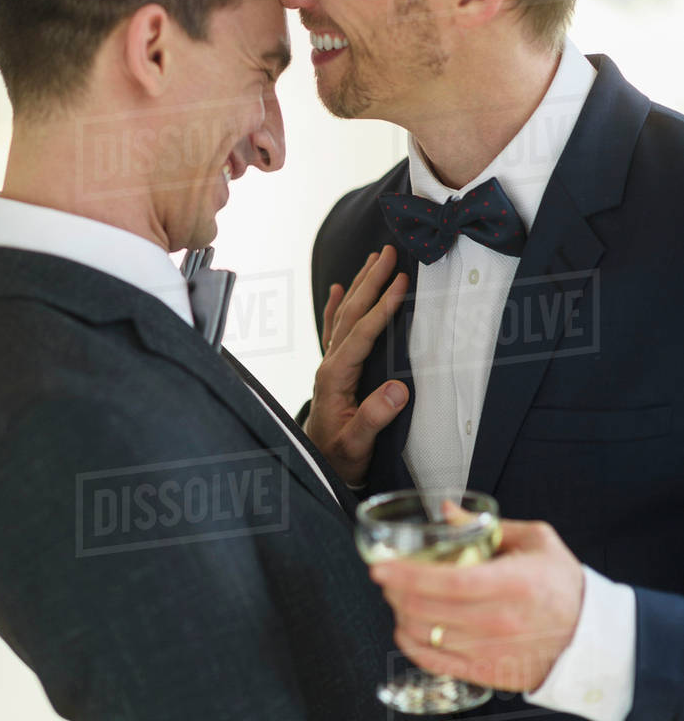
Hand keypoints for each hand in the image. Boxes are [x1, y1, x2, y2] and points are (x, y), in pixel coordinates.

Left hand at [303, 245, 409, 486]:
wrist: (319, 468)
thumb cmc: (340, 458)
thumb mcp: (359, 445)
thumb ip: (374, 418)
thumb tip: (398, 390)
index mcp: (337, 377)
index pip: (362, 332)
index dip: (382, 306)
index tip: (400, 282)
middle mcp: (330, 365)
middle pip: (351, 313)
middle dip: (370, 280)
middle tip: (388, 252)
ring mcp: (330, 365)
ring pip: (344, 314)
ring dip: (359, 284)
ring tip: (373, 258)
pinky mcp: (334, 371)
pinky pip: (334, 330)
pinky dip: (335, 307)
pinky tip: (335, 289)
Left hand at [370, 518, 584, 692]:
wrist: (590, 637)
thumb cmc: (562, 585)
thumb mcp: (535, 541)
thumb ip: (486, 525)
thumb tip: (446, 510)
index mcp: (513, 583)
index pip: (447, 581)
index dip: (408, 573)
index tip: (381, 565)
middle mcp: (500, 621)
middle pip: (428, 609)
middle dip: (395, 590)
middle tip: (384, 575)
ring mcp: (492, 651)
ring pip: (426, 635)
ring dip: (400, 613)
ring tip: (395, 596)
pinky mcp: (487, 672)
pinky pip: (435, 662)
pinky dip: (410, 644)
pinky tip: (404, 627)